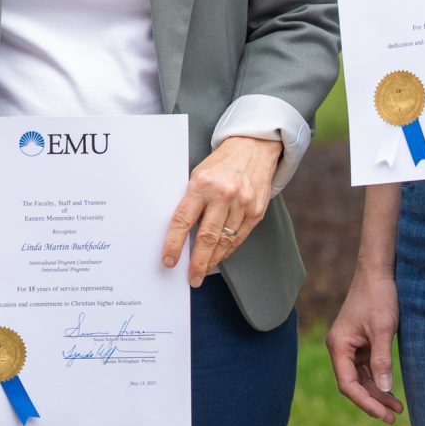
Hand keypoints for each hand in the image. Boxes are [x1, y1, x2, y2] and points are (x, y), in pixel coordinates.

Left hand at [162, 135, 281, 286]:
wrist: (253, 147)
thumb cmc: (220, 163)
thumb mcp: (198, 175)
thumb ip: (190, 200)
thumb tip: (178, 232)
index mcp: (202, 183)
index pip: (183, 220)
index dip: (174, 244)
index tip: (168, 260)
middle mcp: (224, 194)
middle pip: (207, 237)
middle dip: (197, 262)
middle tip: (191, 278)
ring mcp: (242, 204)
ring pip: (225, 241)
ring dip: (212, 260)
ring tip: (203, 271)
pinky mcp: (256, 211)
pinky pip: (239, 238)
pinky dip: (228, 250)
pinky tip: (219, 257)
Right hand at [327, 267, 403, 421]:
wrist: (379, 272)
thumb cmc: (379, 298)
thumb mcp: (383, 329)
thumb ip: (382, 360)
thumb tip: (385, 390)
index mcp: (339, 345)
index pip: (348, 384)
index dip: (366, 403)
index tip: (384, 415)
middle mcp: (340, 347)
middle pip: (352, 384)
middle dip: (372, 402)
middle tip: (393, 418)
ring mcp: (349, 346)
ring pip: (360, 378)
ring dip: (377, 393)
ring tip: (397, 408)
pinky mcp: (360, 342)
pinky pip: (365, 368)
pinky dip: (377, 380)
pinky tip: (391, 390)